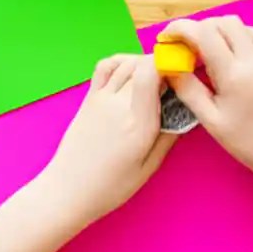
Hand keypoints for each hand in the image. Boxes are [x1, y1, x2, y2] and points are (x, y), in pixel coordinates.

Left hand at [37, 56, 176, 223]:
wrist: (67, 191)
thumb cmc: (109, 186)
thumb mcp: (148, 167)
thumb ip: (169, 136)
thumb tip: (185, 112)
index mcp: (138, 124)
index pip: (151, 73)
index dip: (169, 62)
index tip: (183, 70)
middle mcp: (118, 105)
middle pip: (142, 63)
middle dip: (162, 64)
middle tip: (174, 77)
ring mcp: (100, 99)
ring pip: (126, 62)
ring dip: (144, 61)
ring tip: (156, 76)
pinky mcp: (89, 99)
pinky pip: (106, 66)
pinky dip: (121, 61)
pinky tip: (131, 72)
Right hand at [160, 17, 252, 181]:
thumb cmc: (249, 143)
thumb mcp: (211, 120)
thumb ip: (187, 88)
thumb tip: (169, 63)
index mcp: (236, 76)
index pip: (204, 33)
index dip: (182, 28)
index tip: (170, 34)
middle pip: (225, 22)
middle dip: (204, 28)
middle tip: (194, 47)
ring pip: (247, 28)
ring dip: (228, 35)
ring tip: (220, 57)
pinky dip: (249, 43)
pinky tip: (244, 63)